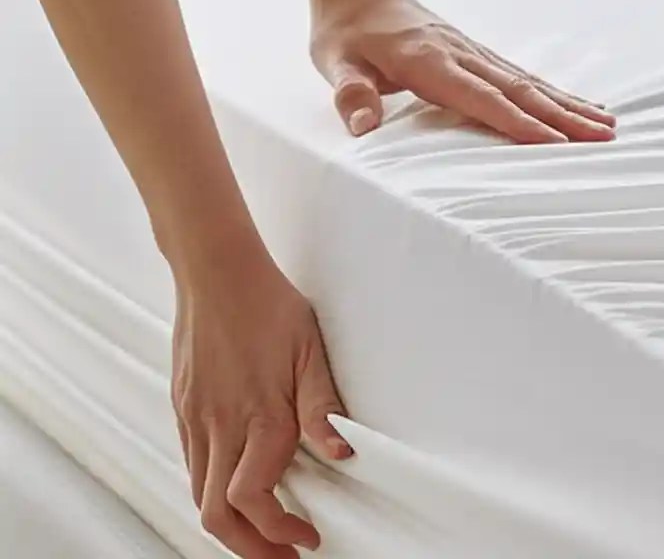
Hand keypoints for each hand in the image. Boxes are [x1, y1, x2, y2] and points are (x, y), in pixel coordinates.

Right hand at [170, 246, 350, 558]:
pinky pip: (191, 464)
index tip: (306, 538)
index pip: (252, 500)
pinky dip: (212, 489)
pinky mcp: (183, 407)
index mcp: (257, 416)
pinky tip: (238, 484)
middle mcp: (218, 423)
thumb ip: (324, 407)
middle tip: (282, 555)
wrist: (217, 270)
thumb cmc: (268, 304)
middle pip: (216, 514)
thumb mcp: (312, 351)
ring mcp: (194, 417)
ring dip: (229, 523)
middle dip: (249, 547)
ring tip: (264, 530)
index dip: (279, 532)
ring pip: (197, 493)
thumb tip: (343, 453)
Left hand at [309, 0, 616, 139]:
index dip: (518, 123)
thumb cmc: (346, 31)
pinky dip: (555, 93)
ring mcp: (474, 52)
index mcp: (429, 62)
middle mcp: (462, 55)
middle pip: (521, 90)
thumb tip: (362, 125)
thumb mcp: (334, 63)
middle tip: (603, 139)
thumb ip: (351, 93)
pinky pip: (523, 77)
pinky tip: (579, 105)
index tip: (555, 145)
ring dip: (569, 106)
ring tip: (607, 126)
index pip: (482, 98)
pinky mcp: (478, 54)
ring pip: (530, 82)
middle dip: (564, 117)